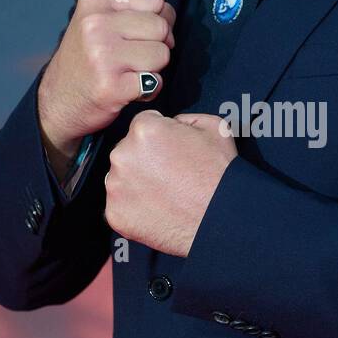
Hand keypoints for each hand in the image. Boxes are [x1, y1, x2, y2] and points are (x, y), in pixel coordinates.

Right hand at [37, 0, 175, 167]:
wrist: (56, 101)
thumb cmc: (86, 58)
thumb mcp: (97, 19)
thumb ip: (133, 9)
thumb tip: (170, 18)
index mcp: (95, 0)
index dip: (158, 17)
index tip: (140, 32)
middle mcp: (95, 24)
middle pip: (161, 26)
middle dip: (157, 44)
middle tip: (135, 56)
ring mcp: (102, 56)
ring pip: (162, 54)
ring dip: (154, 67)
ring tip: (130, 72)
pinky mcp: (111, 87)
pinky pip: (156, 82)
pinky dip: (150, 89)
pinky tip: (129, 89)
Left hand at [104, 111, 237, 255]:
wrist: (222, 219)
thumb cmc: (220, 175)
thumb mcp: (214, 127)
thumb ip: (184, 118)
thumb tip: (172, 123)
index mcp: (144, 130)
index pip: (142, 125)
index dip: (159, 138)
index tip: (169, 152)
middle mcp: (123, 155)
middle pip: (127, 151)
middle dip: (144, 160)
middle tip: (169, 175)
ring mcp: (116, 187)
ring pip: (121, 178)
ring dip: (137, 183)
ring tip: (165, 194)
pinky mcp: (115, 214)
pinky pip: (120, 205)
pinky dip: (135, 208)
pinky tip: (157, 209)